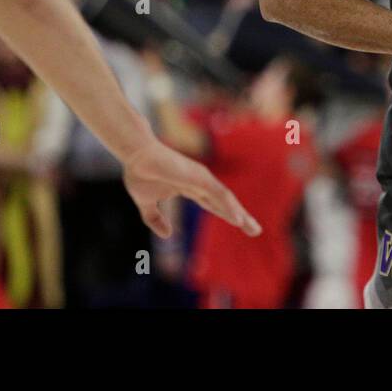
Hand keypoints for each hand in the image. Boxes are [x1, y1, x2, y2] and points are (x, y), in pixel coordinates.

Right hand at [122, 138, 261, 238]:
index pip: (214, 204)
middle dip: (240, 216)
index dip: (227, 214)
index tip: (241, 224)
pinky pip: (218, 194)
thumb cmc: (140, 173)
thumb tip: (167, 235)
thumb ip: (155, 219)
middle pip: (225, 203)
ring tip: (253, 228)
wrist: (135, 155)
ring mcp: (200, 179)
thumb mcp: (145, 204)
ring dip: (240, 214)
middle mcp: (200, 182)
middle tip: (256, 230)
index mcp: (190, 187)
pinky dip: (229, 207)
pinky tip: (238, 219)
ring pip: (225, 199)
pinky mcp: (198, 176)